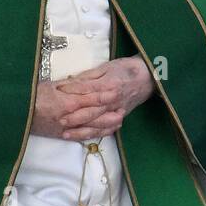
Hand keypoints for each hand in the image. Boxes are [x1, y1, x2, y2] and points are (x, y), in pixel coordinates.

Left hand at [31, 56, 154, 141]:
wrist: (148, 76)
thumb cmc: (125, 69)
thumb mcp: (106, 67)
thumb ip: (88, 76)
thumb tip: (70, 82)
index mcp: (108, 85)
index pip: (86, 90)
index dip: (71, 93)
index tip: (57, 94)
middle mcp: (112, 101)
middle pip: (91, 112)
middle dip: (74, 118)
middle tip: (58, 121)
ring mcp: (117, 111)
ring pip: (97, 124)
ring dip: (81, 131)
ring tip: (65, 134)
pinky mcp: (120, 117)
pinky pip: (107, 129)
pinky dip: (94, 135)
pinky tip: (82, 138)